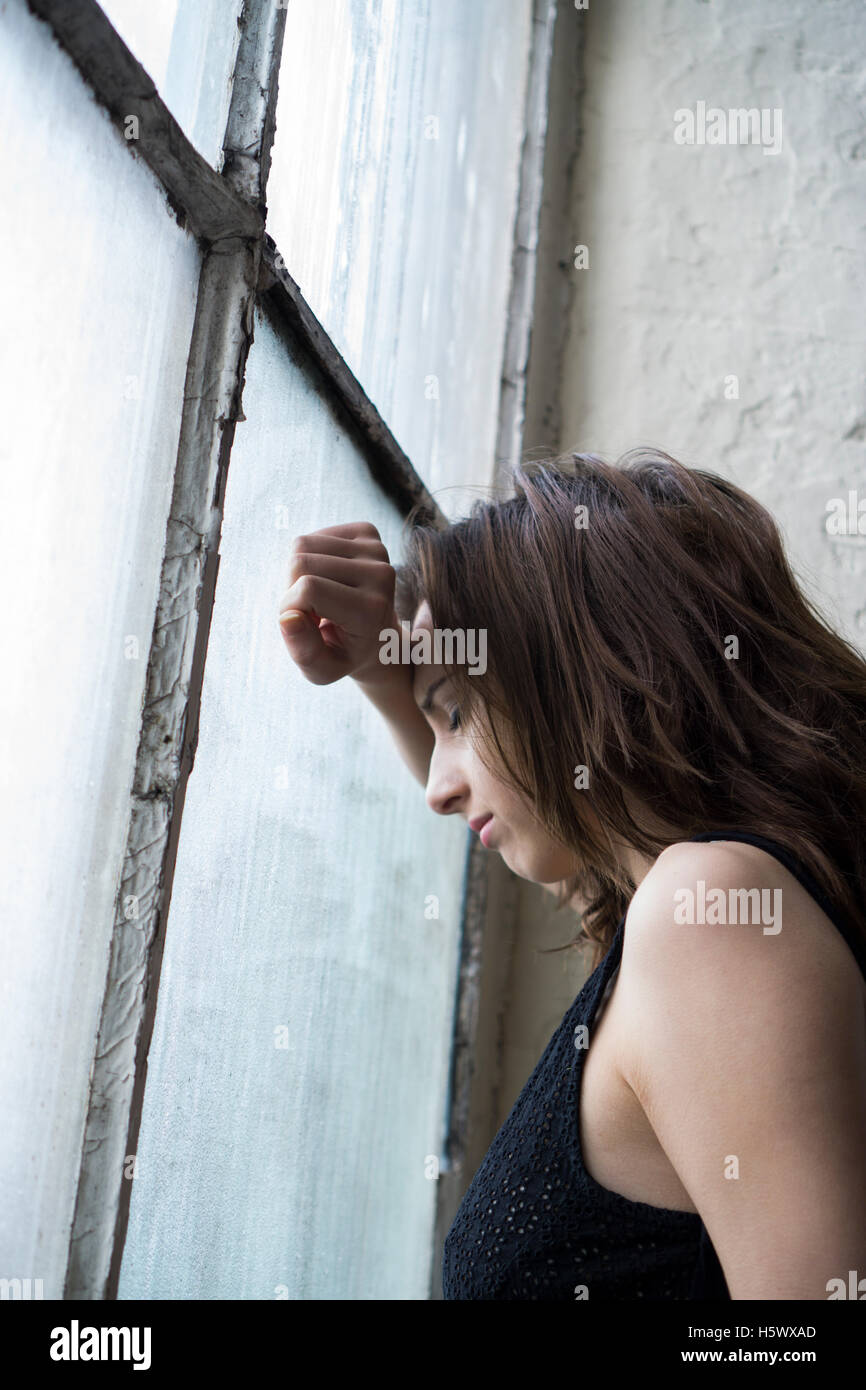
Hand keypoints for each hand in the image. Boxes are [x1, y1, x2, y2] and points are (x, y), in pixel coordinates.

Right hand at [278, 522, 400, 686]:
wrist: (378, 636)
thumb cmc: (345, 654)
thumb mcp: (322, 670)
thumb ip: (303, 652)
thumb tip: (287, 617)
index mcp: (372, 610)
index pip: (308, 589)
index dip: (289, 606)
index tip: (302, 624)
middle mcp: (381, 574)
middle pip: (300, 561)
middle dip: (291, 588)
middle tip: (310, 611)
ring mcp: (377, 550)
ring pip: (301, 544)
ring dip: (297, 573)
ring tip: (317, 596)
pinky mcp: (369, 533)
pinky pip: (314, 535)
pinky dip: (308, 557)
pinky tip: (324, 578)